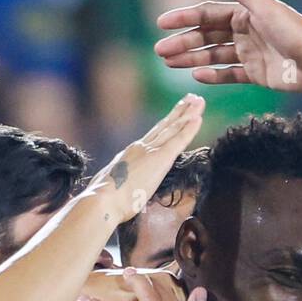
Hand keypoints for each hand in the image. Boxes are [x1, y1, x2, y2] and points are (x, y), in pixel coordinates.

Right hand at [81, 95, 205, 225]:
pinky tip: (198, 118)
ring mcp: (150, 151)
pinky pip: (179, 140)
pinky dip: (189, 128)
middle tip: (192, 99)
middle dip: (179, 112)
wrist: (103, 200)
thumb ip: (120, 185)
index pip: (153, 137)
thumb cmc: (106, 201)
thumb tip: (120, 194)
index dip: (166, 124)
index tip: (175, 114)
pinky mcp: (160, 158)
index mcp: (130, 155)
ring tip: (199, 101)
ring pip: (173, 128)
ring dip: (188, 114)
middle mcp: (141, 148)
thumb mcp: (114, 189)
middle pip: (164, 127)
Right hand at [155, 0, 301, 91]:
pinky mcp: (256, 74)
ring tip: (170, 62)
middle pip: (207, 36)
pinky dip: (214, 76)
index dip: (185, 18)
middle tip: (160, 50)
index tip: (163, 23)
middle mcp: (245, 32)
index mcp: (245, 14)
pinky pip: (230, 74)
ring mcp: (250, 54)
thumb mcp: (265, 8)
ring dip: (192, 58)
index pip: (208, 15)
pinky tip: (196, 75)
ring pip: (214, 55)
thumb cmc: (295, 31)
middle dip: (183, 42)